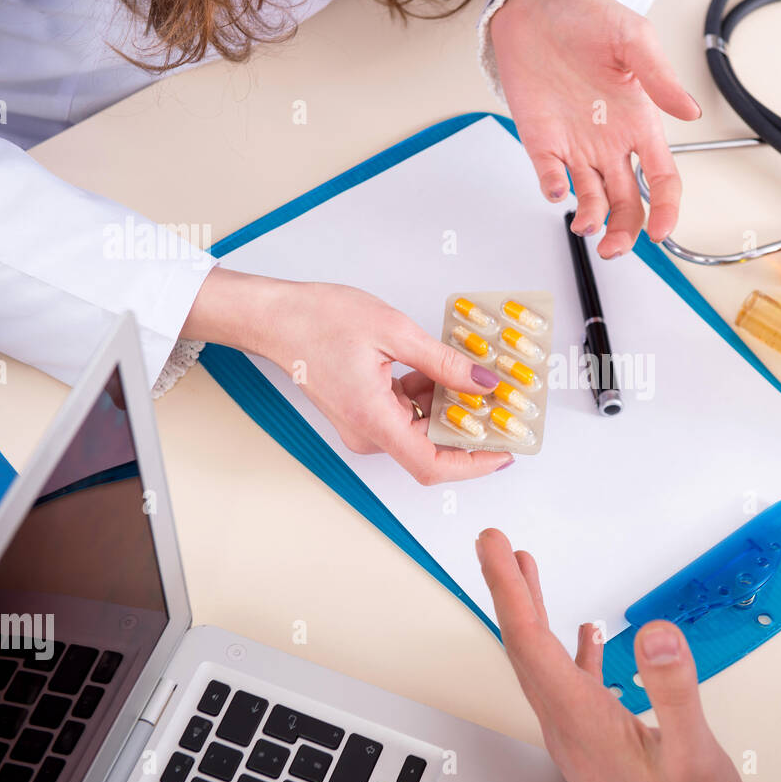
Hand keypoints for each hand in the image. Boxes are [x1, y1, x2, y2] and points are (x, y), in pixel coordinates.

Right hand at [182, 269, 512, 483]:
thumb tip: (483, 384)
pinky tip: (444, 370)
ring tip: (478, 378)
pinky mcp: (365, 414)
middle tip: (504, 404)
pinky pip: (407, 414)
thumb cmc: (317, 320)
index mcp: (373, 420)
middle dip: (471, 428)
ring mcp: (365, 426)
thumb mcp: (393, 332)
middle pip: (432, 447)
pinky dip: (430, 396)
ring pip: (422, 429)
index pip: (431, 464)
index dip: (474, 465)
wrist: (275, 316)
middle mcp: (368, 433)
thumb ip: (443, 363)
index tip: (505, 451)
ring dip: (451, 408)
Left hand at [474, 528, 746, 781]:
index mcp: (581, 720)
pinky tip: (586, 637)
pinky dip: (569, 648)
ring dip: (532, 613)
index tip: (493, 547)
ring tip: (526, 574)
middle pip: (523, 646)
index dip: (508, 588)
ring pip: (542, 662)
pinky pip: (570, 683)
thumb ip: (674, 691)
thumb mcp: (693, 755)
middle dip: (508, 590)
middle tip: (495, 546)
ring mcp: (579, 734)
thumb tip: (655, 634)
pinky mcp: (596, 740)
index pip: (529, 641)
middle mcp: (569, 725)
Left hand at [490, 0, 700, 257]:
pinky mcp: (542, 142)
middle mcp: (611, 143)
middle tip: (615, 249)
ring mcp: (576, 146)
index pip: (663, 179)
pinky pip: (549, 177)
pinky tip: (556, 189)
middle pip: (628, 203)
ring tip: (585, 226)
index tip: (662, 232)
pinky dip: (553, 190)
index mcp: (640, 124)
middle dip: (625, 231)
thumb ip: (659, 78)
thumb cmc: (587, 18)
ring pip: (592, 200)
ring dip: (591, 221)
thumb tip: (689, 112)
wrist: (536, 6)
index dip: (667, 209)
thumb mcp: (633, 39)